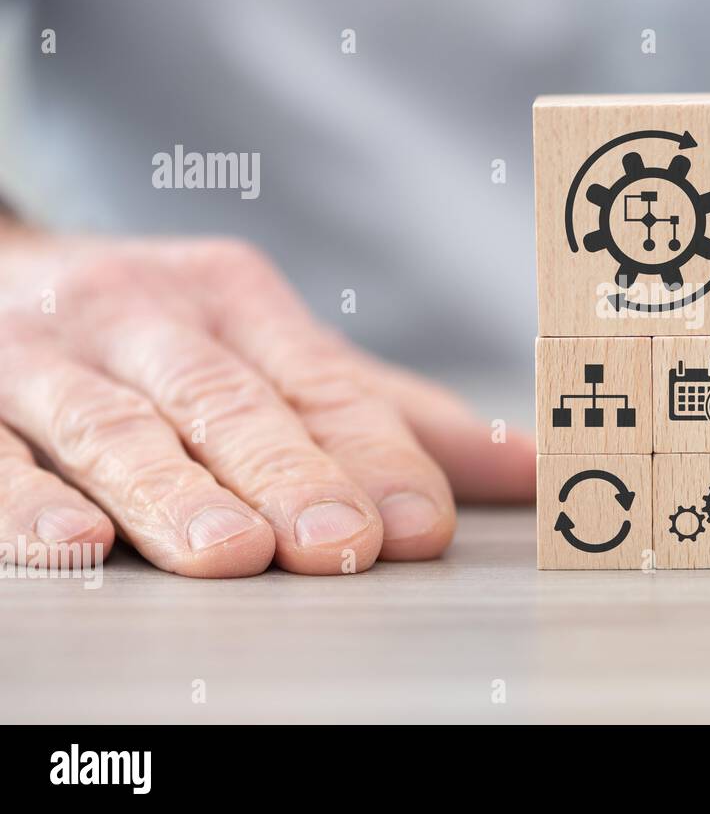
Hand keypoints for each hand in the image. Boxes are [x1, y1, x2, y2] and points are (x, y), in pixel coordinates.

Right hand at [0, 227, 533, 576]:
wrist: (4, 276)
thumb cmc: (173, 340)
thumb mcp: (284, 357)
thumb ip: (397, 418)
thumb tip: (536, 466)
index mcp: (240, 301)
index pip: (322, 385)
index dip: (373, 456)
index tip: (419, 523)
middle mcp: (148, 318)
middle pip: (229, 404)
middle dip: (288, 475)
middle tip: (339, 544)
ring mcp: (52, 357)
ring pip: (119, 426)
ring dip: (175, 492)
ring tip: (230, 554)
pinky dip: (30, 499)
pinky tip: (79, 543)